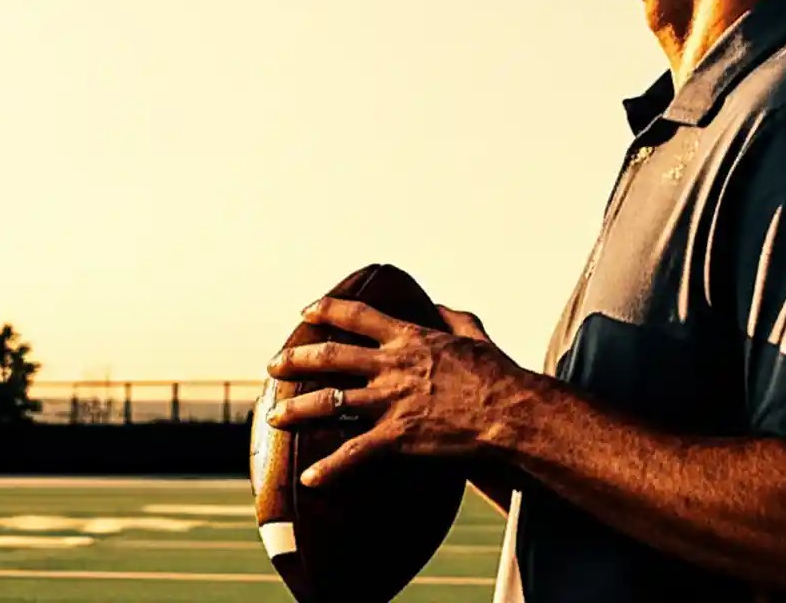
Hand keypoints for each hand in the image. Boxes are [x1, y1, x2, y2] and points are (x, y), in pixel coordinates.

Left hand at [265, 297, 525, 486]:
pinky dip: (329, 467)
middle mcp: (392, 365)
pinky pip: (354, 452)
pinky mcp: (397, 435)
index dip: (328, 309)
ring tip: (274, 417)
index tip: (308, 311)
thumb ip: (454, 317)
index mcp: (409, 337)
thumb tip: (440, 305)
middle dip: (295, 359)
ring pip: (330, 402)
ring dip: (297, 410)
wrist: (510, 412)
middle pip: (330, 356)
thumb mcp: (475, 335)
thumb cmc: (498, 375)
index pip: (357, 315)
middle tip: (274, 366)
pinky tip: (309, 480)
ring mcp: (391, 400)